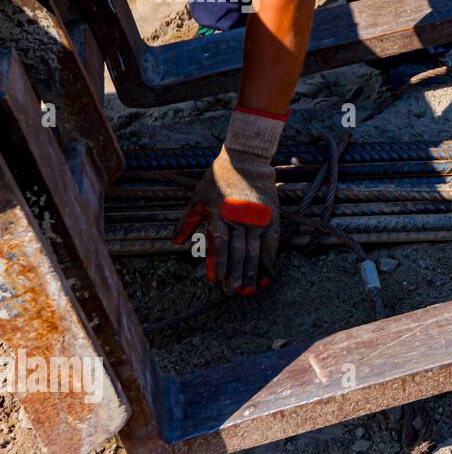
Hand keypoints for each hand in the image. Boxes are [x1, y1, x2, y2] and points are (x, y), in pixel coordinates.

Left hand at [173, 108, 284, 295]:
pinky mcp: (272, 217)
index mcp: (220, 213)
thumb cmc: (219, 178)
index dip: (219, 264)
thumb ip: (188, 220)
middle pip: (239, 252)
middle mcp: (240, 218)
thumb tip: (176, 242)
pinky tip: (267, 274)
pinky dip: (270, 260)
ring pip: (256, 250)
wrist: (247, 160)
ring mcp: (258, 218)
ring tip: (250, 289)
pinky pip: (272, 243)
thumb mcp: (198, 196)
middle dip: (236, 274)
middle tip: (234, 293)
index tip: (217, 281)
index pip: (220, 244)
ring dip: (252, 272)